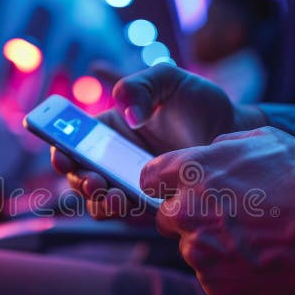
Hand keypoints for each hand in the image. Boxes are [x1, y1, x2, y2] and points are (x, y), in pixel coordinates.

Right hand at [51, 64, 264, 219]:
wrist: (234, 132)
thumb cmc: (198, 101)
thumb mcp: (169, 79)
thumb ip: (142, 86)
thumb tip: (128, 116)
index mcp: (107, 129)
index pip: (71, 143)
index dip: (59, 150)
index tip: (64, 155)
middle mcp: (112, 159)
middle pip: (79, 177)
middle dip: (79, 182)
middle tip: (94, 181)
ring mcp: (130, 184)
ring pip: (99, 202)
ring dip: (99, 202)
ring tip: (115, 196)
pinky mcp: (150, 204)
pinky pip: (129, 215)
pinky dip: (125, 213)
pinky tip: (135, 203)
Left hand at [140, 127, 294, 294]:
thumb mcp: (270, 141)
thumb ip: (227, 144)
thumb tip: (212, 149)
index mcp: (195, 171)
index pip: (149, 177)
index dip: (164, 183)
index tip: (178, 189)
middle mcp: (187, 211)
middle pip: (166, 217)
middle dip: (188, 216)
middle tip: (227, 217)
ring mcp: (199, 251)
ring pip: (191, 247)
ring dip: (211, 245)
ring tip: (254, 240)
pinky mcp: (214, 284)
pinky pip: (212, 275)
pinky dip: (229, 271)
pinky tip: (260, 261)